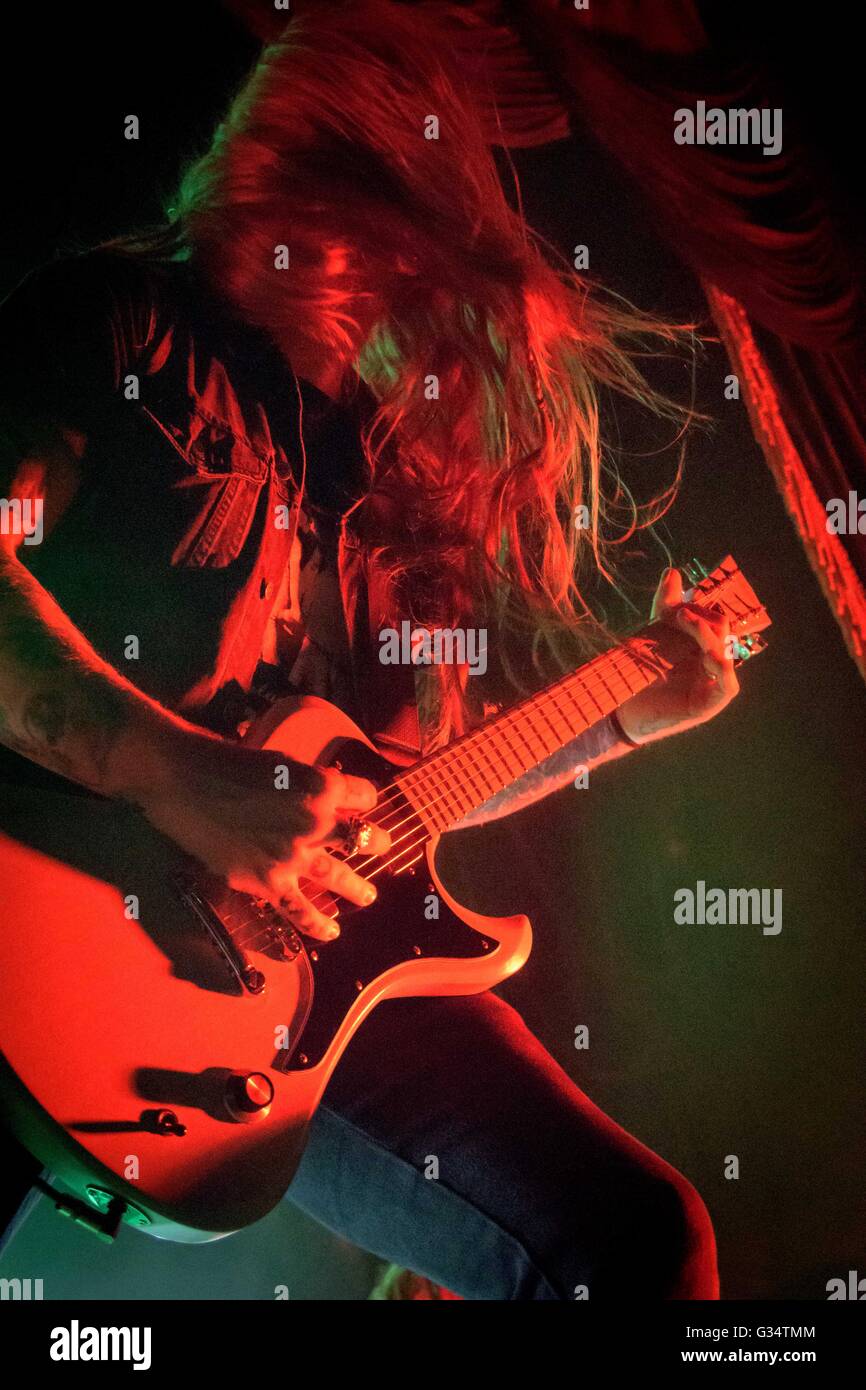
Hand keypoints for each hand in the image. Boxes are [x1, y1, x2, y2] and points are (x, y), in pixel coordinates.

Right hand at [137, 728, 390, 940]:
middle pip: (363, 838)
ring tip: (368, 897)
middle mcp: (316, 822)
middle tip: (384, 848)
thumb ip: (307, 784)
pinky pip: (300, 910)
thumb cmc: (226, 761)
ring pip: (339, 879)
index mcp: (322, 785)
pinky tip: (331, 931)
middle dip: (378, 844)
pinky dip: (318, 924)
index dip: (366, 798)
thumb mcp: (281, 763)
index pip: (364, 795)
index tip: (364, 802)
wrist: (182, 780)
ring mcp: (293, 856)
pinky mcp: (266, 881)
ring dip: (358, 890)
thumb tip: (322, 799)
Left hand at [616, 568, 738, 744]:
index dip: (698, 608)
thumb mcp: (654, 635)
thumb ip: (667, 606)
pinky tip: (707, 655)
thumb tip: (674, 571)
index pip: (713, 618)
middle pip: (722, 631)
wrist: (623, 709)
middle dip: (702, 618)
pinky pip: (728, 685)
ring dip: (706, 634)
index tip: (675, 604)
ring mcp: (714, 684)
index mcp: (703, 645)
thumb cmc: (641, 673)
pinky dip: (721, 667)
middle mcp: (712, 663)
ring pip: (725, 653)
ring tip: (684, 621)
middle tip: (678, 613)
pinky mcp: (710, 704)